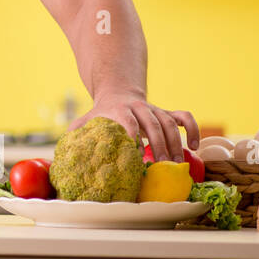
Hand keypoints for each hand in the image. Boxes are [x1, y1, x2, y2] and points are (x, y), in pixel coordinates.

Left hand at [70, 95, 198, 162]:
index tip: (135, 155)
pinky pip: (185, 117)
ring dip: (175, 143)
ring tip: (176, 164)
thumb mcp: (87, 120)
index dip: (132, 135)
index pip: (127, 120)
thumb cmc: (101, 114)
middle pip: (152, 124)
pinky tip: (195, 146)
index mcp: (118, 109)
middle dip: (158, 145)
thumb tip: (63, 154)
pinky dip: (193, 129)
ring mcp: (155, 109)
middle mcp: (139, 107)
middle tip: (161, 166)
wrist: (117, 92)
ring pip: (170, 123)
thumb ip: (76, 133)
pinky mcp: (167, 112)